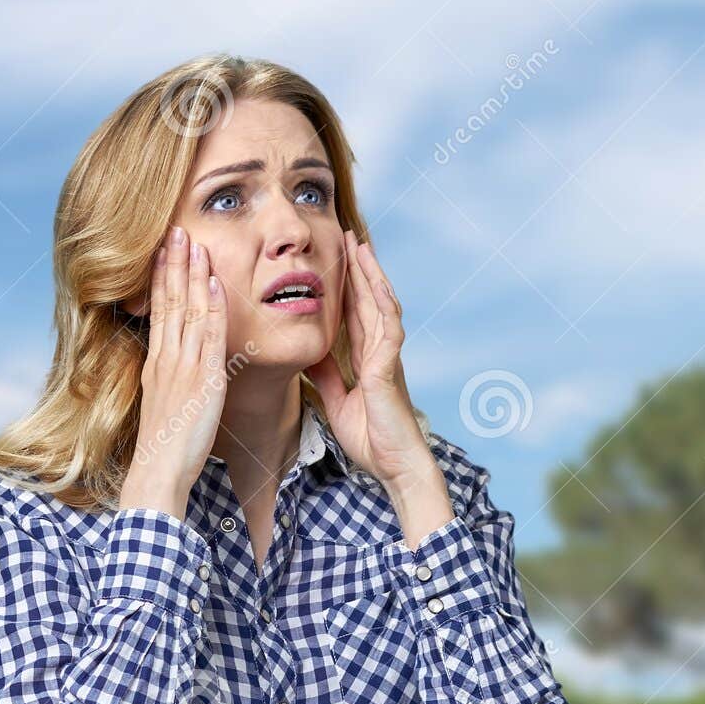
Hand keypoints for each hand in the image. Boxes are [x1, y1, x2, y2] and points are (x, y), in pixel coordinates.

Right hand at [122, 225, 227, 517]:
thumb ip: (175, 380)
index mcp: (157, 363)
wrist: (159, 470)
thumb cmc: (166, 446)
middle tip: (176, 230)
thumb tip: (183, 367)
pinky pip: (209, 336)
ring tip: (192, 241)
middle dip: (173, 263)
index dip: (163, 278)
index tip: (165, 250)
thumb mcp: (166, 404)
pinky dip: (212, 307)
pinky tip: (215, 283)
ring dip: (191, 273)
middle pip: (169, 301)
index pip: (159, 310)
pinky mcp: (203, 380)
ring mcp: (183, 366)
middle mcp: (167, 358)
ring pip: (187, 310)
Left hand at [305, 230, 438, 490]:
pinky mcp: (390, 368)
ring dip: (371, 275)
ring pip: (381, 306)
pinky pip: (388, 328)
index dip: (347, 287)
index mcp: (368, 359)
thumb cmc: (372, 440)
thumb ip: (326, 377)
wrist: (394, 467)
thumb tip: (310, 355)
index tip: (335, 261)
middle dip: (359, 269)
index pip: (356, 315)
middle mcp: (380, 352)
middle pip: (370, 301)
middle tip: (348, 236)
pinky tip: (375, 283)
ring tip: (360, 246)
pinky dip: (382, 304)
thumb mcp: (336, 402)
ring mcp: (388, 358)